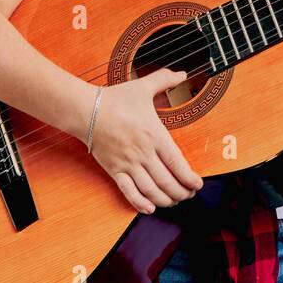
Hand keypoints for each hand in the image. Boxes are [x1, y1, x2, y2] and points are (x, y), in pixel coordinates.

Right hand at [86, 68, 204, 213]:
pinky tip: (149, 208)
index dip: (189, 177)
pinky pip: (128, 191)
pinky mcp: (114, 170)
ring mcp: (128, 163)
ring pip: (150, 190)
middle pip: (167, 181)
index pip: (176, 162)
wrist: (85, 109)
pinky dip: (140, 203)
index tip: (197, 184)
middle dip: (181, 192)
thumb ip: (164, 80)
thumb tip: (183, 74)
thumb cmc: (115, 99)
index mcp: (154, 134)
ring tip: (174, 201)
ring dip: (165, 200)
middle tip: (189, 194)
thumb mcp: (143, 86)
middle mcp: (143, 152)